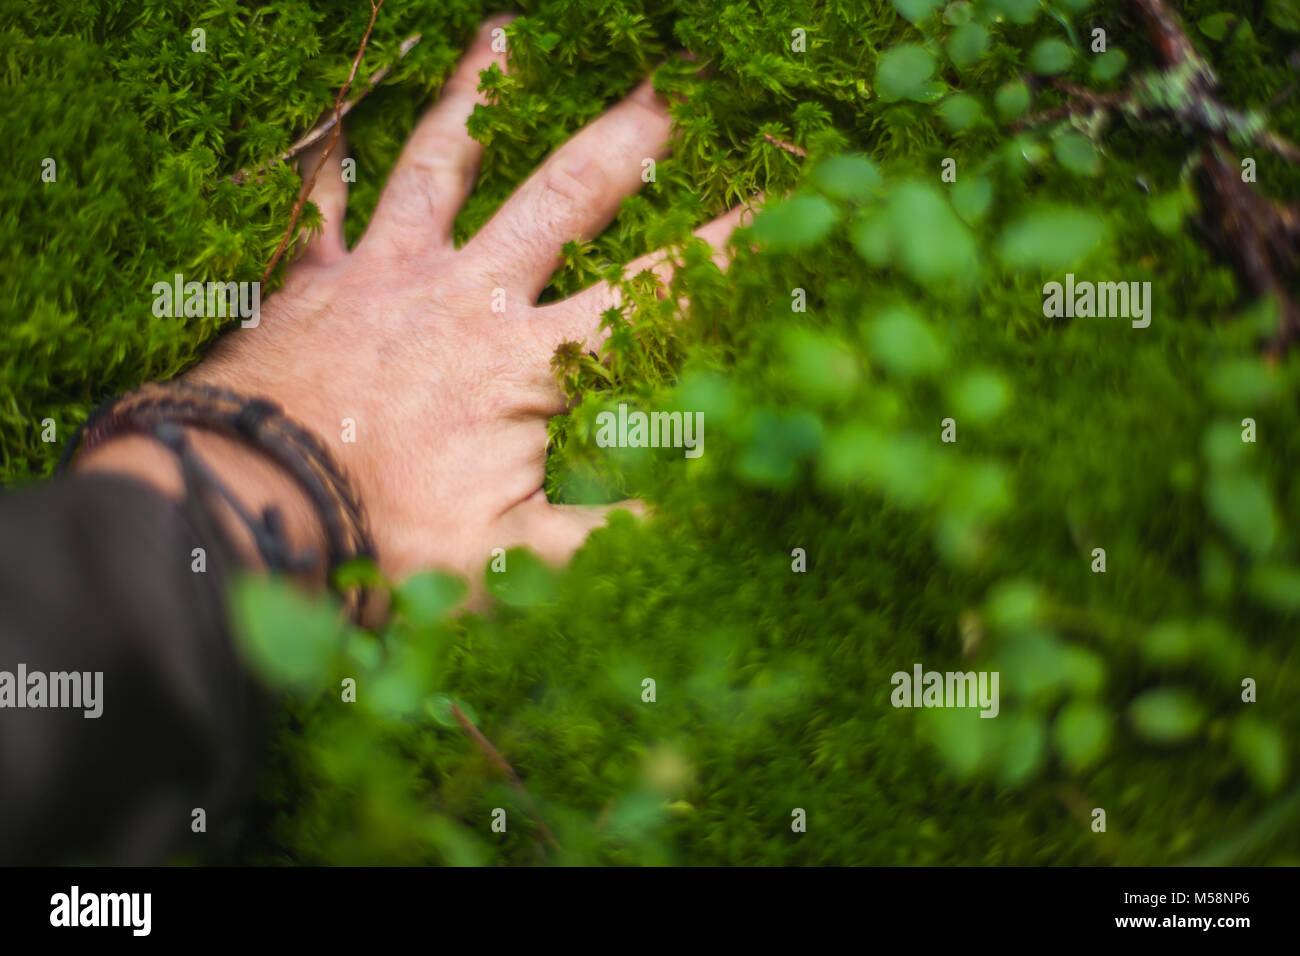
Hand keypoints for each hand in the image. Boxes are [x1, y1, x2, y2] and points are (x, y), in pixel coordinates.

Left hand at [82, 15, 749, 594]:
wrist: (250, 514)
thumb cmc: (384, 542)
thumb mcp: (516, 561)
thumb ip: (610, 535)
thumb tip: (698, 519)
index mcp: (525, 363)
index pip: (649, 295)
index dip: (721, 249)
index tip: (776, 200)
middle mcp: (465, 297)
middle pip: (561, 197)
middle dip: (627, 137)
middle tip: (669, 81)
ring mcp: (386, 277)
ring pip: (441, 165)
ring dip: (479, 97)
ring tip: (509, 35)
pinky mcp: (313, 284)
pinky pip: (320, 207)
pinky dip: (327, 162)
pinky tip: (331, 120)